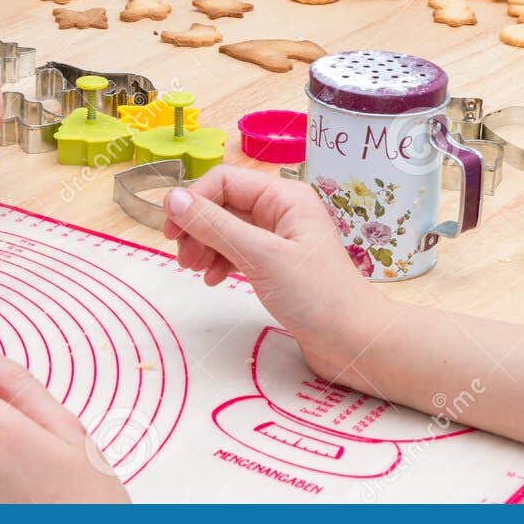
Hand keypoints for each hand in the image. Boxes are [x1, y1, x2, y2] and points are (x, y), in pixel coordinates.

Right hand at [162, 165, 388, 382]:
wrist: (353, 342)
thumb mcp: (260, 257)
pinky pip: (236, 250)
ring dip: (204, 246)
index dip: (193, 202)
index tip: (170, 231)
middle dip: (197, 228)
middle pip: (222, 205)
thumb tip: (172, 199)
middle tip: (182, 258)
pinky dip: (219, 261)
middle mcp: (281, 210)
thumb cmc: (316, 296)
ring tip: (195, 271)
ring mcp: (279, 237)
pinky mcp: (276, 263)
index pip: (224, 181)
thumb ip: (214, 226)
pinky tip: (213, 279)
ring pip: (226, 229)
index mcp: (284, 197)